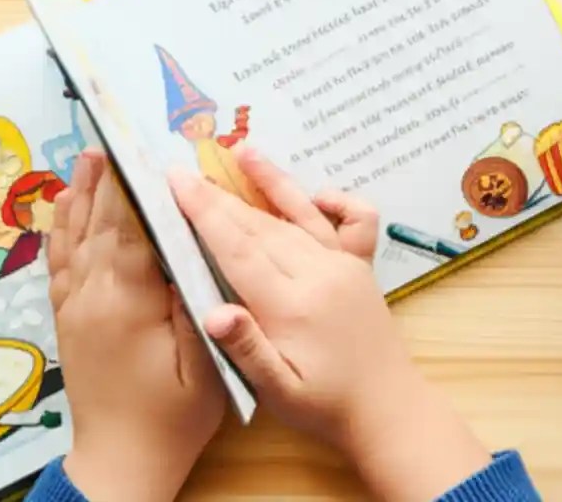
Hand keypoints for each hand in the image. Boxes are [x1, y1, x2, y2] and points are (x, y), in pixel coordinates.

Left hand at [50, 150, 224, 501]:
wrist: (125, 458)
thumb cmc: (175, 415)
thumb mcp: (205, 363)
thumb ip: (196, 303)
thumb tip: (189, 250)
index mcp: (127, 304)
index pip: (132, 231)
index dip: (140, 188)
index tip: (151, 150)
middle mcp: (92, 297)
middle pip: (103, 225)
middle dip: (115, 179)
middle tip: (126, 136)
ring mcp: (75, 306)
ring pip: (76, 237)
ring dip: (85, 194)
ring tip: (93, 155)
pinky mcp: (69, 317)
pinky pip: (61, 262)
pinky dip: (64, 227)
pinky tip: (69, 206)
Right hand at [169, 146, 490, 500]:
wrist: (387, 409)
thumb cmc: (324, 406)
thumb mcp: (277, 390)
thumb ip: (245, 348)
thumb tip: (211, 312)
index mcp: (292, 304)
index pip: (237, 247)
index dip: (203, 213)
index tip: (174, 183)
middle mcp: (320, 275)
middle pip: (261, 226)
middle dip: (220, 196)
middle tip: (184, 169)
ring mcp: (344, 267)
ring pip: (298, 218)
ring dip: (270, 184)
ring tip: (243, 152)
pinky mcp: (361, 269)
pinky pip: (353, 223)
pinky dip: (337, 201)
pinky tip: (316, 191)